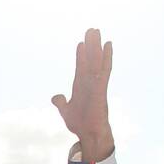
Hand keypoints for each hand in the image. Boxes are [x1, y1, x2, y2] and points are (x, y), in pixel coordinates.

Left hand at [51, 28, 113, 162]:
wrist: (88, 134)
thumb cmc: (80, 124)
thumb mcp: (66, 111)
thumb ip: (61, 102)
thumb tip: (55, 96)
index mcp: (81, 87)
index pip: (80, 67)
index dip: (80, 55)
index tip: (80, 43)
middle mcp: (89, 82)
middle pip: (89, 60)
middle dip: (89, 45)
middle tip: (90, 29)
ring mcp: (96, 84)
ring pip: (96, 60)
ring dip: (96, 45)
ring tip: (96, 31)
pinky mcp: (101, 88)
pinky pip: (105, 69)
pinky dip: (106, 57)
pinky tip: (108, 45)